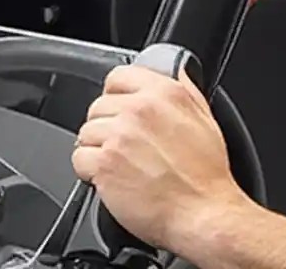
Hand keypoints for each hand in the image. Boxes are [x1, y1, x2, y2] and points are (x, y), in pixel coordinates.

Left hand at [72, 66, 252, 254]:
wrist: (205, 217)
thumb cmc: (207, 177)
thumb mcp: (206, 121)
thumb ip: (185, 90)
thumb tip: (175, 68)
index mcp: (163, 94)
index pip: (117, 77)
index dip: (115, 96)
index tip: (119, 112)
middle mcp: (139, 110)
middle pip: (97, 108)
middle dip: (107, 129)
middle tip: (128, 150)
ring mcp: (119, 136)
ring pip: (86, 133)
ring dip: (99, 151)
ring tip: (124, 167)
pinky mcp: (104, 162)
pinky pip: (79, 158)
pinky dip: (90, 172)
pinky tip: (113, 180)